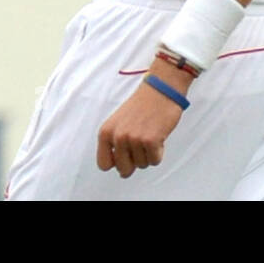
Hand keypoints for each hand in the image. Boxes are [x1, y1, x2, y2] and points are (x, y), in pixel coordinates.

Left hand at [96, 62, 189, 177]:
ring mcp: (133, 139)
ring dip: (148, 154)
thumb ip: (115, 145)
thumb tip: (121, 172)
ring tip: (149, 134)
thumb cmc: (141, 107)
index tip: (124, 156)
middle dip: (134, 162)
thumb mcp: (118, 124)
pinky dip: (159, 152)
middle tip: (140, 144)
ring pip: (142, 165)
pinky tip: (157, 136)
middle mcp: (117, 136)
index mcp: (106, 132)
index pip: (103, 164)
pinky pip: (155, 161)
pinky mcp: (150, 141)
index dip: (116, 164)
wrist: (159, 90)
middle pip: (123, 169)